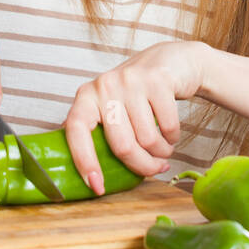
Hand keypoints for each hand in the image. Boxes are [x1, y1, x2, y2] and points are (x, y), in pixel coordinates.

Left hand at [63, 40, 209, 192]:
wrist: (171, 62)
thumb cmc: (137, 93)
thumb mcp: (110, 106)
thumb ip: (98, 131)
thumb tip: (87, 174)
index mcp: (87, 95)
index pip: (76, 129)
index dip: (84, 160)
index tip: (97, 186)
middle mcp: (105, 85)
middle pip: (121, 145)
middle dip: (142, 166)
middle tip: (154, 168)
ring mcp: (131, 81)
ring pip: (148, 140)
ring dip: (161, 152)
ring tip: (163, 146)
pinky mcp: (158, 81)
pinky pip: (168, 128)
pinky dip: (173, 137)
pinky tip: (171, 131)